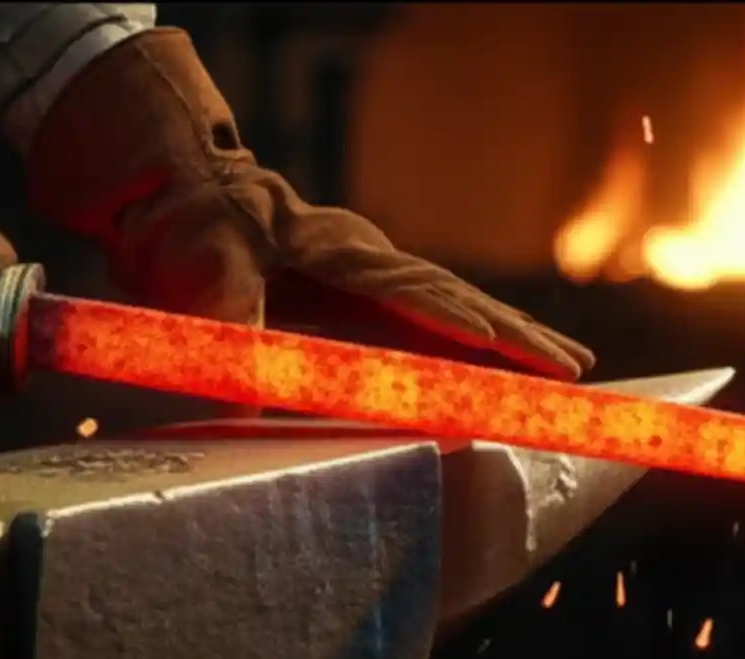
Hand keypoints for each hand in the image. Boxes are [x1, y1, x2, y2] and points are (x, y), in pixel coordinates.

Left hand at [24, 28, 594, 379]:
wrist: (167, 180)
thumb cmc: (183, 216)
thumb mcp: (199, 264)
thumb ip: (233, 322)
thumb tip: (253, 391)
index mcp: (338, 251)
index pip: (417, 294)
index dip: (466, 327)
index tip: (518, 355)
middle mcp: (363, 259)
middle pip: (455, 299)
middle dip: (516, 337)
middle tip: (576, 373)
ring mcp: (360, 272)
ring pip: (447, 306)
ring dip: (505, 339)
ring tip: (559, 367)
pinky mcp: (348, 291)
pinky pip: (418, 318)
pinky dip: (463, 340)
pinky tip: (486, 360)